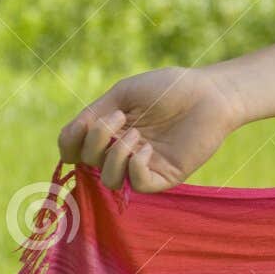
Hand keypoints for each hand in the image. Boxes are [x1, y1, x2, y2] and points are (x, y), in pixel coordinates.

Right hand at [57, 66, 245, 192]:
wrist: (208, 92)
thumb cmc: (168, 89)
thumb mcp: (122, 96)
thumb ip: (90, 119)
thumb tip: (65, 151)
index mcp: (111, 132)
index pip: (75, 150)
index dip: (70, 143)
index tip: (86, 123)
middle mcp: (124, 151)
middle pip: (89, 162)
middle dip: (97, 139)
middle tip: (122, 117)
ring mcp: (145, 165)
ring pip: (110, 179)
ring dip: (115, 155)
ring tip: (137, 134)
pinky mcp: (167, 175)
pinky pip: (138, 184)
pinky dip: (135, 166)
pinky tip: (147, 148)